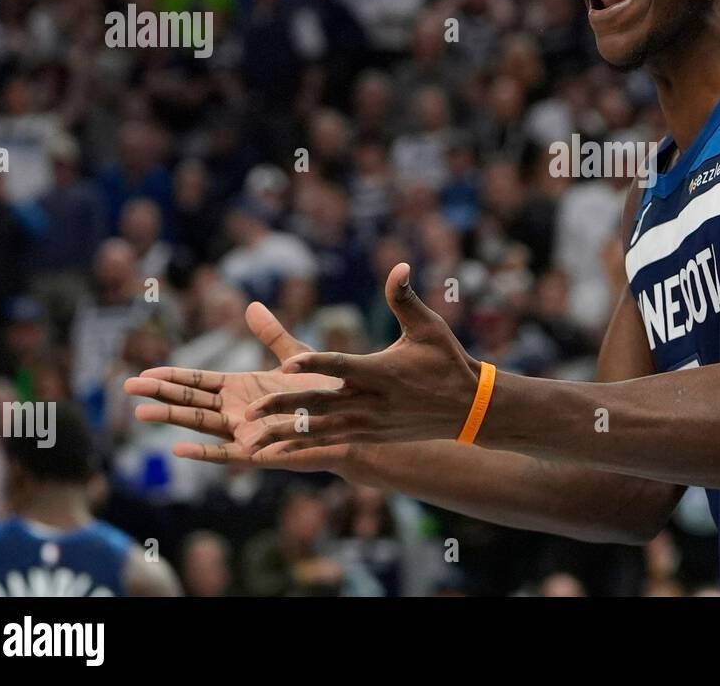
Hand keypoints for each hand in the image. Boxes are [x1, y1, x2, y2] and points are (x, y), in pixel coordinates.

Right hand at [123, 303, 347, 470]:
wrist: (352, 421)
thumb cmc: (324, 393)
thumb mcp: (296, 357)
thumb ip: (272, 335)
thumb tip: (251, 305)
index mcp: (242, 389)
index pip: (199, 382)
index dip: (172, 378)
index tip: (143, 373)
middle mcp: (238, 411)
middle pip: (192, 402)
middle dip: (160, 395)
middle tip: (127, 388)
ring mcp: (246, 432)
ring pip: (202, 425)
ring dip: (172, 419)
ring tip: (141, 413)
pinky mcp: (261, 451)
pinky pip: (227, 454)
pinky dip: (203, 452)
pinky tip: (177, 449)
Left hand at [239, 263, 480, 451]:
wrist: (469, 408)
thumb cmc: (447, 361)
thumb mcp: (430, 328)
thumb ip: (405, 299)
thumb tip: (399, 266)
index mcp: (382, 371)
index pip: (342, 366)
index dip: (315, 364)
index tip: (287, 364)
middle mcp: (373, 400)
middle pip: (322, 404)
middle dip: (285, 407)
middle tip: (250, 411)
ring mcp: (370, 422)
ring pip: (320, 429)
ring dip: (286, 433)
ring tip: (251, 437)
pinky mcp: (371, 436)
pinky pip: (331, 443)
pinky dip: (303, 447)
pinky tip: (277, 452)